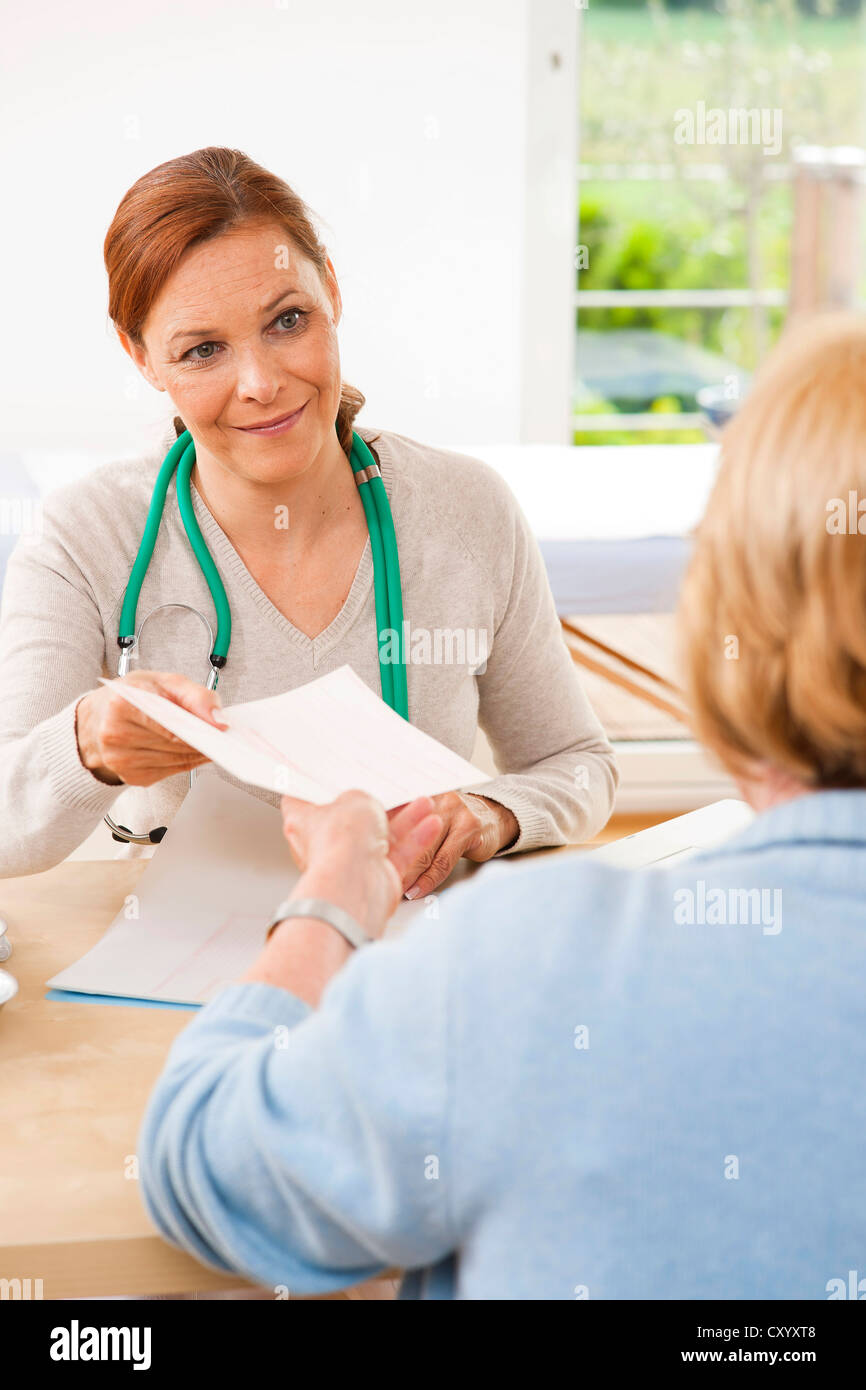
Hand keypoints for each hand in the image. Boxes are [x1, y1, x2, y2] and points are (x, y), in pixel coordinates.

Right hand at [75, 671, 227, 786]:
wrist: (99, 718)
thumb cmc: (132, 696)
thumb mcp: (162, 681)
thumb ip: (195, 695)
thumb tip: (218, 720)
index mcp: (121, 703)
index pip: (168, 721)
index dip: (197, 725)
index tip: (219, 728)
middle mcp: (115, 733)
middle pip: (175, 743)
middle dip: (202, 738)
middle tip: (220, 732)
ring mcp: (120, 759)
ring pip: (176, 760)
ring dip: (197, 752)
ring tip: (207, 739)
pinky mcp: (131, 776)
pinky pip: (171, 772)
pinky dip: (186, 762)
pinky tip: (187, 750)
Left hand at [279, 789, 443, 938]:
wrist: (355, 882)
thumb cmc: (340, 842)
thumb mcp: (354, 798)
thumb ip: (361, 798)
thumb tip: (365, 802)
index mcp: (303, 822)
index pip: (302, 800)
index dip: (320, 786)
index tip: (334, 776)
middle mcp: (324, 844)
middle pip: (351, 819)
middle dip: (375, 805)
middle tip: (391, 790)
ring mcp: (350, 861)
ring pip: (380, 836)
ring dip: (404, 820)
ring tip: (423, 803)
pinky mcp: (374, 876)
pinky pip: (398, 854)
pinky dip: (415, 840)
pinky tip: (429, 825)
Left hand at [388, 791, 518, 899]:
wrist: (495, 816)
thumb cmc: (456, 822)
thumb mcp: (429, 819)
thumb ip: (406, 828)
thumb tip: (375, 851)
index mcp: (419, 797)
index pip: (393, 819)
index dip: (380, 843)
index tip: (367, 863)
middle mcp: (435, 801)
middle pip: (407, 836)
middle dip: (392, 862)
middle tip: (378, 882)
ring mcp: (454, 813)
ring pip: (425, 851)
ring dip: (409, 875)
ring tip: (396, 891)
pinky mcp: (469, 829)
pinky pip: (444, 860)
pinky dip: (429, 879)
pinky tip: (418, 890)